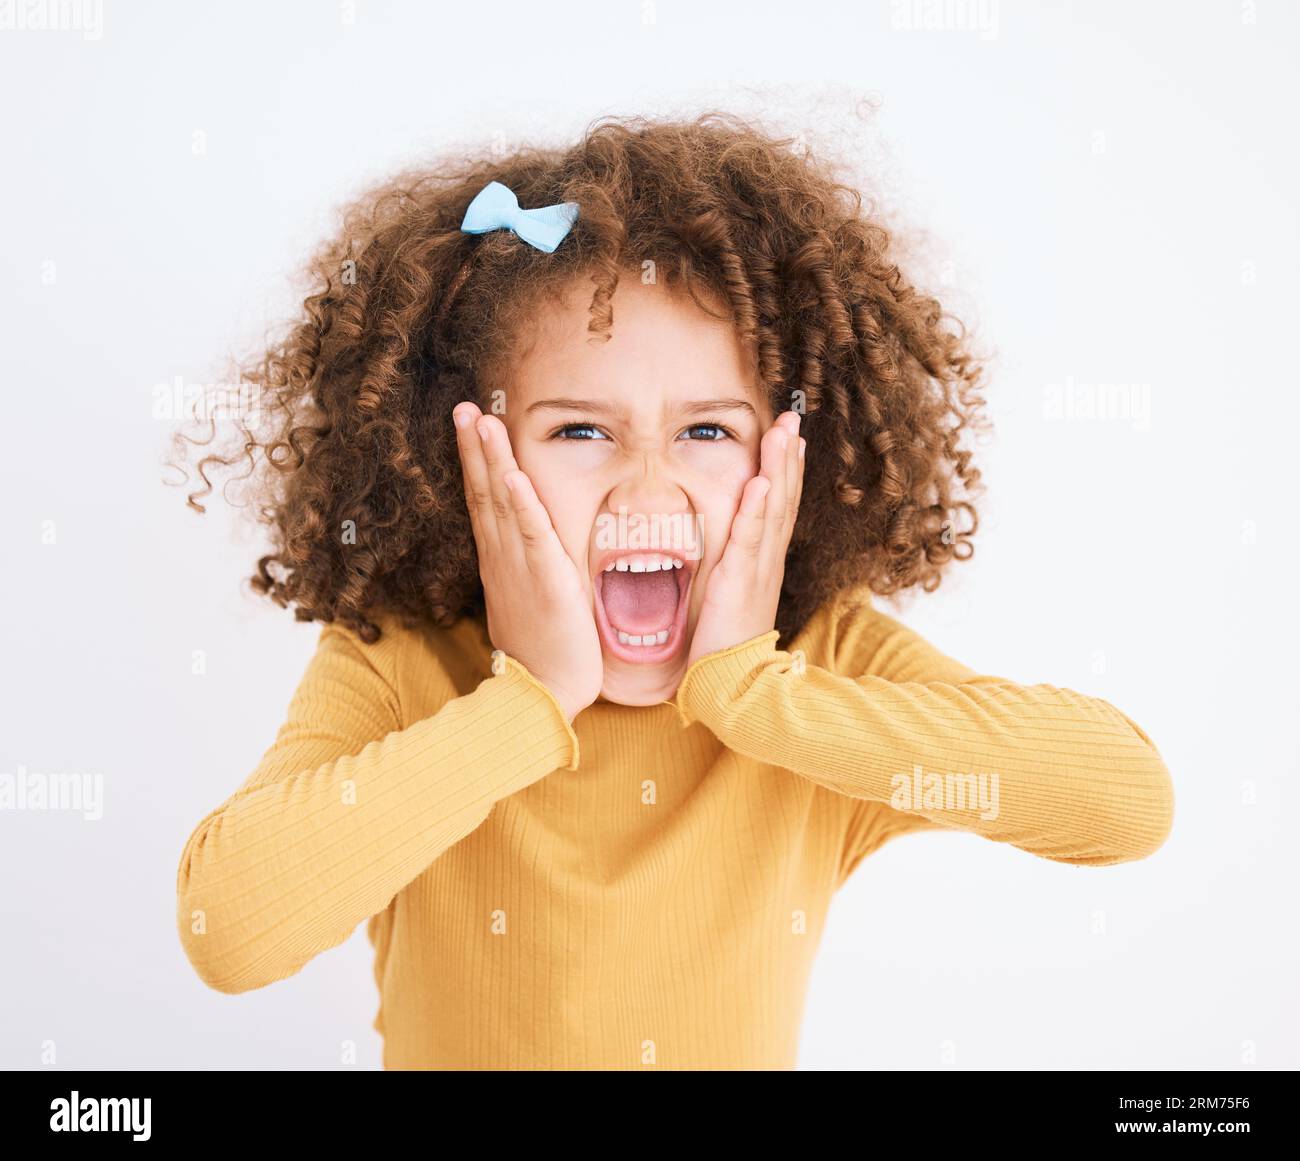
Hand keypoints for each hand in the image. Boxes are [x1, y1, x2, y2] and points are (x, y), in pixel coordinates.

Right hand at [453, 401, 603, 722]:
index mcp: (499, 561)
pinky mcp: (546, 580)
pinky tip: (513, 475)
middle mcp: (501, 558)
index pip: (484, 501)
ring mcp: (519, 568)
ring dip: (492, 461)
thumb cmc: (541, 653)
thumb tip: (523, 553)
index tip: (471, 424)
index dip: (476, 462)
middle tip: (463, 407)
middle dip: (474, 448)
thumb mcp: (525, 602)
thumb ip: (522, 572)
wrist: (543, 695)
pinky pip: (532, 535)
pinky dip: (522, 503)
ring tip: (482, 421)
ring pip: (501, 504)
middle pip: (483, 492)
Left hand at [686, 410, 805, 668]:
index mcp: (765, 564)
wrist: (736, 686)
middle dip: (788, 457)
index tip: (792, 438)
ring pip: (771, 510)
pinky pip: (749, 539)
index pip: (780, 508)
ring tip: (783, 433)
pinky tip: (761, 481)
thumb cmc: (728, 649)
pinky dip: (756, 508)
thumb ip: (735, 573)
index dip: (787, 471)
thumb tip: (730, 555)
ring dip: (778, 469)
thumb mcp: (734, 602)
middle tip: (793, 418)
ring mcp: (757, 570)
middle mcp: (767, 561)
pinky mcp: (739, 582)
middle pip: (783, 499)